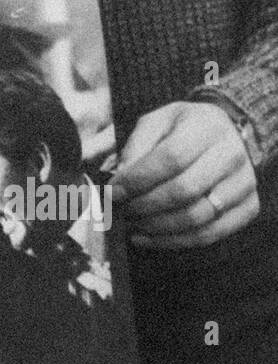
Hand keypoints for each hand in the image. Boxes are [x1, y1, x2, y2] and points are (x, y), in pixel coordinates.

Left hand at [110, 102, 258, 249]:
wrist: (227, 133)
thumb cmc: (182, 129)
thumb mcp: (156, 122)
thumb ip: (137, 146)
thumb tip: (120, 179)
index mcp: (206, 127)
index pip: (171, 158)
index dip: (139, 179)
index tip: (113, 192)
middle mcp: (232, 154)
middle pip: (184, 190)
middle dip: (145, 205)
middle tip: (121, 211)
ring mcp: (244, 183)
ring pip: (197, 217)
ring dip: (157, 227)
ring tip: (132, 226)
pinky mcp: (249, 207)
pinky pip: (211, 233)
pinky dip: (175, 241)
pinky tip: (149, 238)